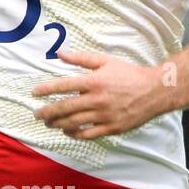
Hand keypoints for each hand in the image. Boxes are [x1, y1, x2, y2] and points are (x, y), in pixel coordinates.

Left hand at [31, 50, 168, 138]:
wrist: (155, 91)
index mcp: (94, 81)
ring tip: (49, 123)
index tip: (34, 93)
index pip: (63, 86)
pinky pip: (87, 134)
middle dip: (47, 112)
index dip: (46, 90)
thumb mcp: (106, 61)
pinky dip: (74, 134)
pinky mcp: (111, 128)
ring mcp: (104, 116)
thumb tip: (60, 53)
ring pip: (73, 123)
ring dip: (57, 124)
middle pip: (64, 108)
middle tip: (36, 114)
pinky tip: (67, 131)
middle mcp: (97, 99)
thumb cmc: (130, 74)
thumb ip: (81, 58)